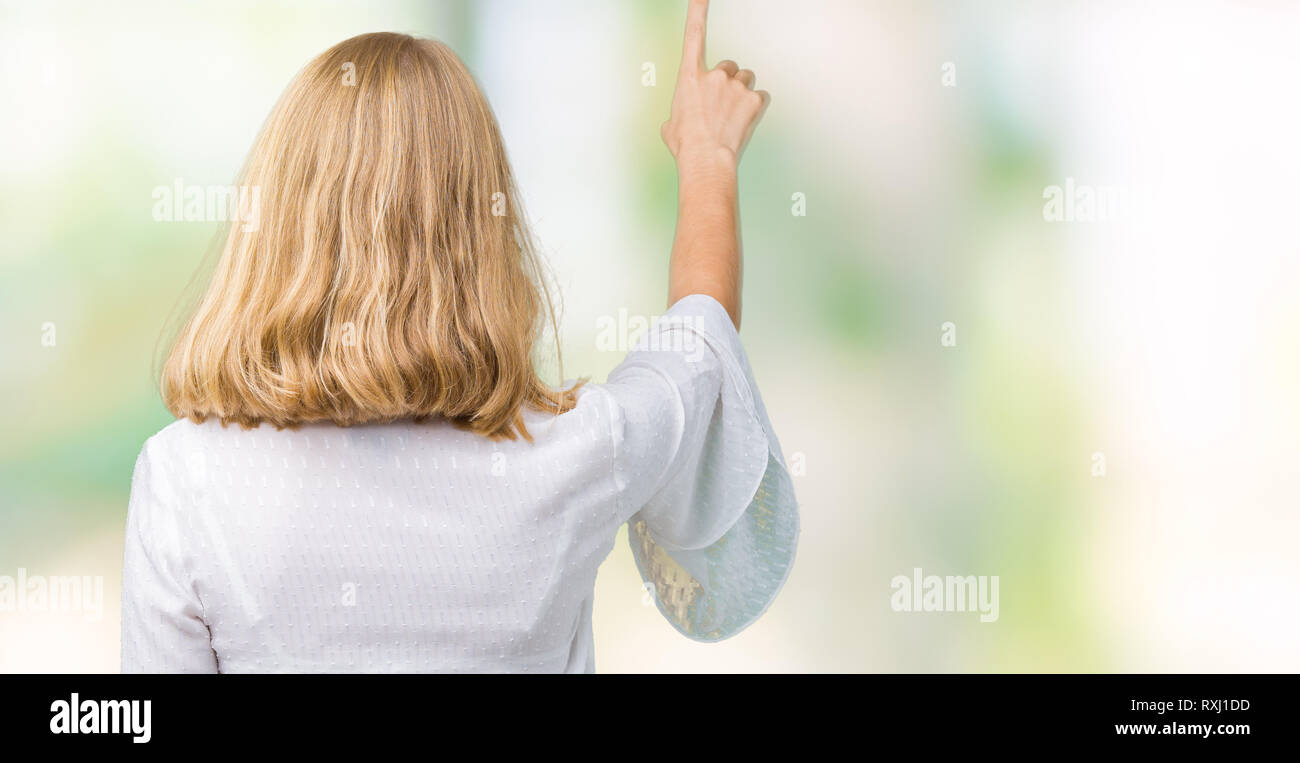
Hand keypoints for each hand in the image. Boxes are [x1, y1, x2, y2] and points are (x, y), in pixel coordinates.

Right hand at [661, 0, 769, 169]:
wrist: (706, 160)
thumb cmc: (686, 145)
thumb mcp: (671, 124)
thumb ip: (680, 110)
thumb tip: (683, 118)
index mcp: (690, 77)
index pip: (693, 35)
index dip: (697, 11)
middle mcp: (714, 75)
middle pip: (729, 66)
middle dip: (728, 82)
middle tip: (723, 105)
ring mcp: (736, 86)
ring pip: (746, 80)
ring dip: (742, 93)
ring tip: (733, 116)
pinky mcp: (754, 100)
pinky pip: (761, 97)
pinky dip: (756, 107)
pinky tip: (746, 122)